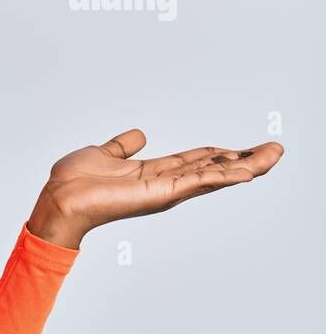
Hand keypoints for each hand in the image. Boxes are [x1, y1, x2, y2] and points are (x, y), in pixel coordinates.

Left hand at [28, 130, 284, 248]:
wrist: (58, 199)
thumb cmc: (73, 182)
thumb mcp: (103, 153)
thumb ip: (123, 146)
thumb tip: (139, 135)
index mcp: (153, 173)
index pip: (196, 161)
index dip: (221, 154)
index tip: (245, 148)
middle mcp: (164, 184)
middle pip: (213, 169)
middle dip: (244, 160)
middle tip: (275, 149)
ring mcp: (165, 191)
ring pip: (214, 176)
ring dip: (246, 166)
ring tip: (273, 155)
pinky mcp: (161, 194)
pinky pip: (199, 182)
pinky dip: (223, 177)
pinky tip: (247, 171)